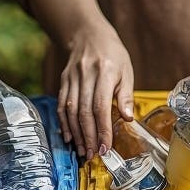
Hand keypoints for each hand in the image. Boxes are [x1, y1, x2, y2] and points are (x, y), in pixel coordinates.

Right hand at [58, 24, 133, 158]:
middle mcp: (85, 75)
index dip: (102, 129)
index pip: (101, 106)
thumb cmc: (113, 55)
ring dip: (76, 133)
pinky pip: (61, 105)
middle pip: (84, 111)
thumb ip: (125, 96)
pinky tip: (69, 137)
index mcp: (105, 72)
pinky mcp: (63, 81)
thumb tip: (128, 118)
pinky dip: (64, 123)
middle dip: (88, 136)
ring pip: (70, 110)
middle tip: (92, 154)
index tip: (105, 147)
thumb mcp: (126, 72)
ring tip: (82, 150)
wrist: (88, 35)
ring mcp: (71, 78)